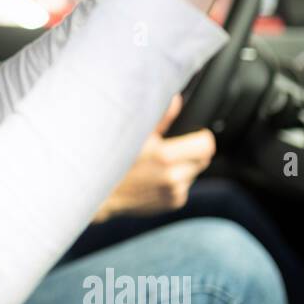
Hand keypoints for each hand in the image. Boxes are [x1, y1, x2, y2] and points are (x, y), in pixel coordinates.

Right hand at [91, 95, 215, 221]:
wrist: (98, 193)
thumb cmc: (111, 161)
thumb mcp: (134, 134)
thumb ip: (160, 116)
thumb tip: (175, 100)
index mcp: (165, 157)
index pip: (206, 145)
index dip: (200, 136)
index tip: (190, 134)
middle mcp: (172, 178)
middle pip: (203, 159)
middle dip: (193, 151)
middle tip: (171, 147)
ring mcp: (173, 193)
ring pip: (193, 172)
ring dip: (184, 166)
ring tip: (160, 162)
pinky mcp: (171, 203)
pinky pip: (184, 185)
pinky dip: (176, 179)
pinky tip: (156, 175)